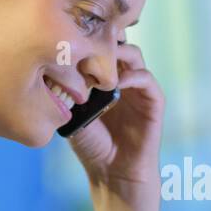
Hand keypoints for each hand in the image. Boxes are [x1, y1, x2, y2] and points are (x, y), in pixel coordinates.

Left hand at [67, 44, 163, 194]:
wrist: (112, 173)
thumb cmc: (91, 147)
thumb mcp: (73, 113)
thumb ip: (70, 90)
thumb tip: (56, 64)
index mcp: (104, 78)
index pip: (100, 47)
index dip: (89, 38)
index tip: (71, 36)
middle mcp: (123, 79)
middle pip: (118, 44)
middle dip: (104, 38)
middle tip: (87, 40)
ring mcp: (139, 89)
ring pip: (134, 55)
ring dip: (118, 53)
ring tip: (100, 59)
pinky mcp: (153, 102)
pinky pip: (146, 79)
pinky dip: (132, 75)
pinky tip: (115, 82)